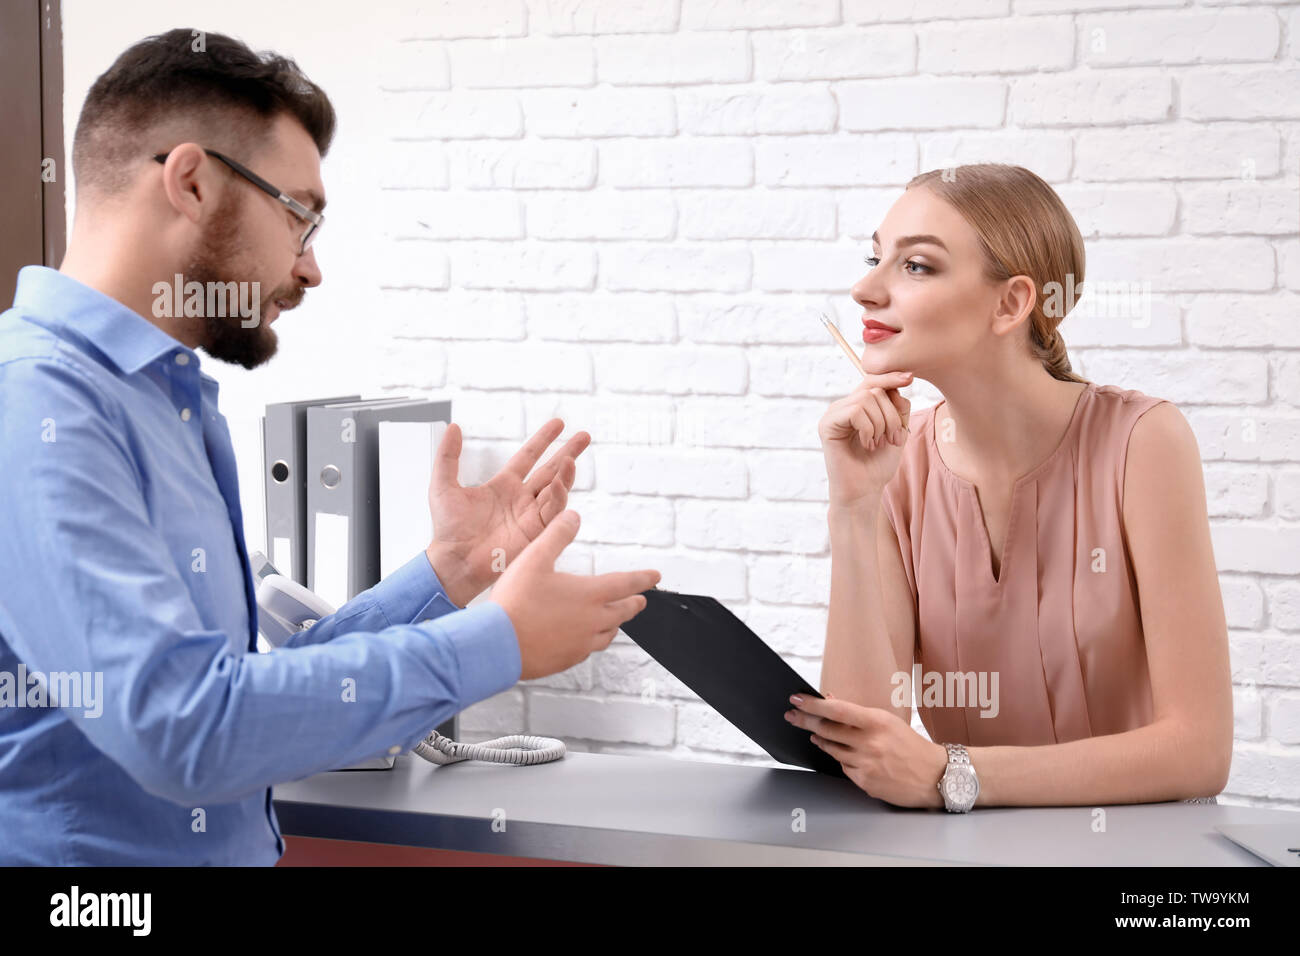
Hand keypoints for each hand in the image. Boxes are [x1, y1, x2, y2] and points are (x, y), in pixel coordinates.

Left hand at [426, 418, 587, 606]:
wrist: (455, 560)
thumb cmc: (447, 529)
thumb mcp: (443, 485)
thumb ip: (448, 456)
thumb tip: (453, 426)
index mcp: (503, 485)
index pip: (529, 456)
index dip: (544, 440)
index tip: (559, 423)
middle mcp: (521, 498)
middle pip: (551, 470)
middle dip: (569, 452)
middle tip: (585, 436)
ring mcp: (530, 515)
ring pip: (556, 490)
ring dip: (566, 474)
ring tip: (571, 459)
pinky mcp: (536, 533)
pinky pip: (553, 512)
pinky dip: (559, 497)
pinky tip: (560, 483)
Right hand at [490, 510, 660, 679]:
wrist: (497, 645)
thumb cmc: (515, 602)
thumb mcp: (534, 558)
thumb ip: (556, 535)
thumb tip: (573, 516)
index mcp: (589, 595)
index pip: (626, 583)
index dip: (643, 578)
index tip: (655, 576)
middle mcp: (592, 621)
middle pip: (623, 612)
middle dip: (634, 603)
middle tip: (640, 600)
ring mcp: (581, 643)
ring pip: (608, 633)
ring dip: (615, 623)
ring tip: (616, 620)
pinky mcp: (567, 659)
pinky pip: (588, 649)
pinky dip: (592, 640)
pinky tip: (584, 638)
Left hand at [786, 692, 946, 807]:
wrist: (934, 777)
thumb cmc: (911, 746)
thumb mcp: (888, 722)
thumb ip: (858, 714)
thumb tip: (830, 699)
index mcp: (877, 722)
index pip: (837, 710)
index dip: (813, 704)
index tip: (797, 699)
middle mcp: (870, 743)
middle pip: (827, 730)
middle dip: (805, 721)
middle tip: (792, 716)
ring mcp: (867, 764)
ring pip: (832, 750)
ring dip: (821, 741)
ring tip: (815, 735)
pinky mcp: (865, 782)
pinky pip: (844, 768)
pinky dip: (843, 761)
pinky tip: (849, 756)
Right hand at [818, 371, 912, 509]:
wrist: (864, 491)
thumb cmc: (878, 464)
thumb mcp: (897, 431)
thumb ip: (898, 408)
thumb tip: (896, 386)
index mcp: (857, 406)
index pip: (873, 381)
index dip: (891, 377)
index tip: (910, 377)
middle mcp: (843, 407)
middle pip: (874, 389)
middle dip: (891, 414)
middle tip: (893, 438)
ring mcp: (833, 415)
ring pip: (866, 399)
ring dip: (882, 424)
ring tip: (879, 443)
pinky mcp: (827, 425)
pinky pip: (855, 411)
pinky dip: (868, 429)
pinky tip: (867, 445)